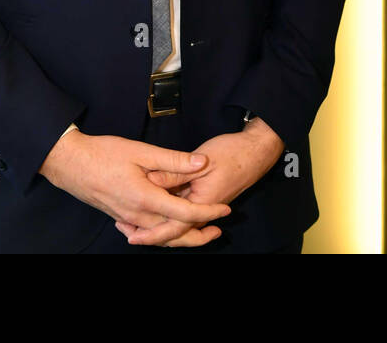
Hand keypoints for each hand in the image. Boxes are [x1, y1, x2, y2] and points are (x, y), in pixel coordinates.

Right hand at [39, 130, 232, 247]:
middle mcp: (136, 215)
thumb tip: (202, 163)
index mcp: (145, 199)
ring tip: (200, 230)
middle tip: (218, 230)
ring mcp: (126, 219)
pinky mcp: (120, 217)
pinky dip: (162, 233)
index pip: (184, 213)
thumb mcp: (141, 151)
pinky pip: (146, 232)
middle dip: (198, 234)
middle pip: (173, 233)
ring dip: (181, 235)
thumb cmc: (103, 154)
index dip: (208, 212)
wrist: (69, 163)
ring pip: (159, 236)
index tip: (226, 209)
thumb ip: (173, 160)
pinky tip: (169, 226)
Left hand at [116, 117, 286, 246]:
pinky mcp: (206, 199)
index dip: (152, 234)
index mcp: (203, 204)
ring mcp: (206, 206)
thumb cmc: (232, 153)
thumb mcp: (201, 160)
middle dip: (153, 235)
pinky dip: (170, 215)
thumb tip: (149, 181)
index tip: (133, 236)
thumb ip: (175, 172)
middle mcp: (205, 211)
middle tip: (130, 235)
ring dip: (160, 226)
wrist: (256, 151)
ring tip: (136, 226)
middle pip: (176, 231)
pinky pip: (185, 214)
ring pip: (180, 223)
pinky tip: (157, 208)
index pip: (174, 228)